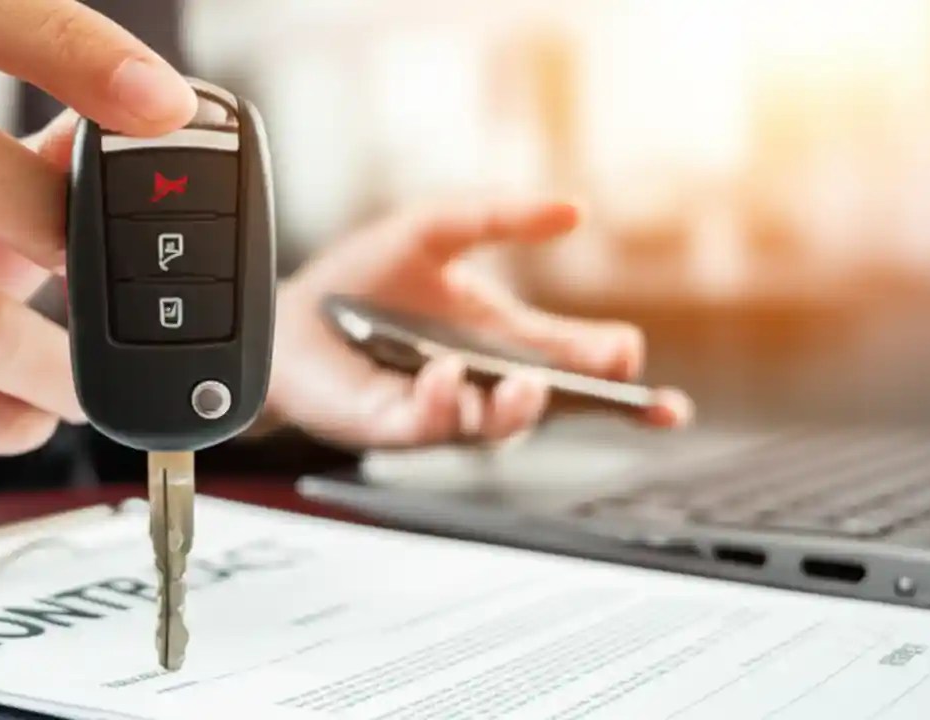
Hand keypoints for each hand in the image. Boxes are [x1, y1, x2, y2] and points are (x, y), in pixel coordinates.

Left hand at [266, 199, 692, 449]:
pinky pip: (431, 426)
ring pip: (497, 426)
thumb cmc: (362, 279)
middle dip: (593, 401)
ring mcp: (443, 408)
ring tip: (529, 384)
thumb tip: (574, 209)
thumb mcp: (434, 229)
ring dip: (519, 407)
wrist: (287, 313)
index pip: (577, 361)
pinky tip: (442, 370)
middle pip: (555, 403)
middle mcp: (484, 380)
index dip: (620, 373)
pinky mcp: (395, 426)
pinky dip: (443, 400)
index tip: (642, 361)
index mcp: (505, 339)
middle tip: (612, 379)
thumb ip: (499, 218)